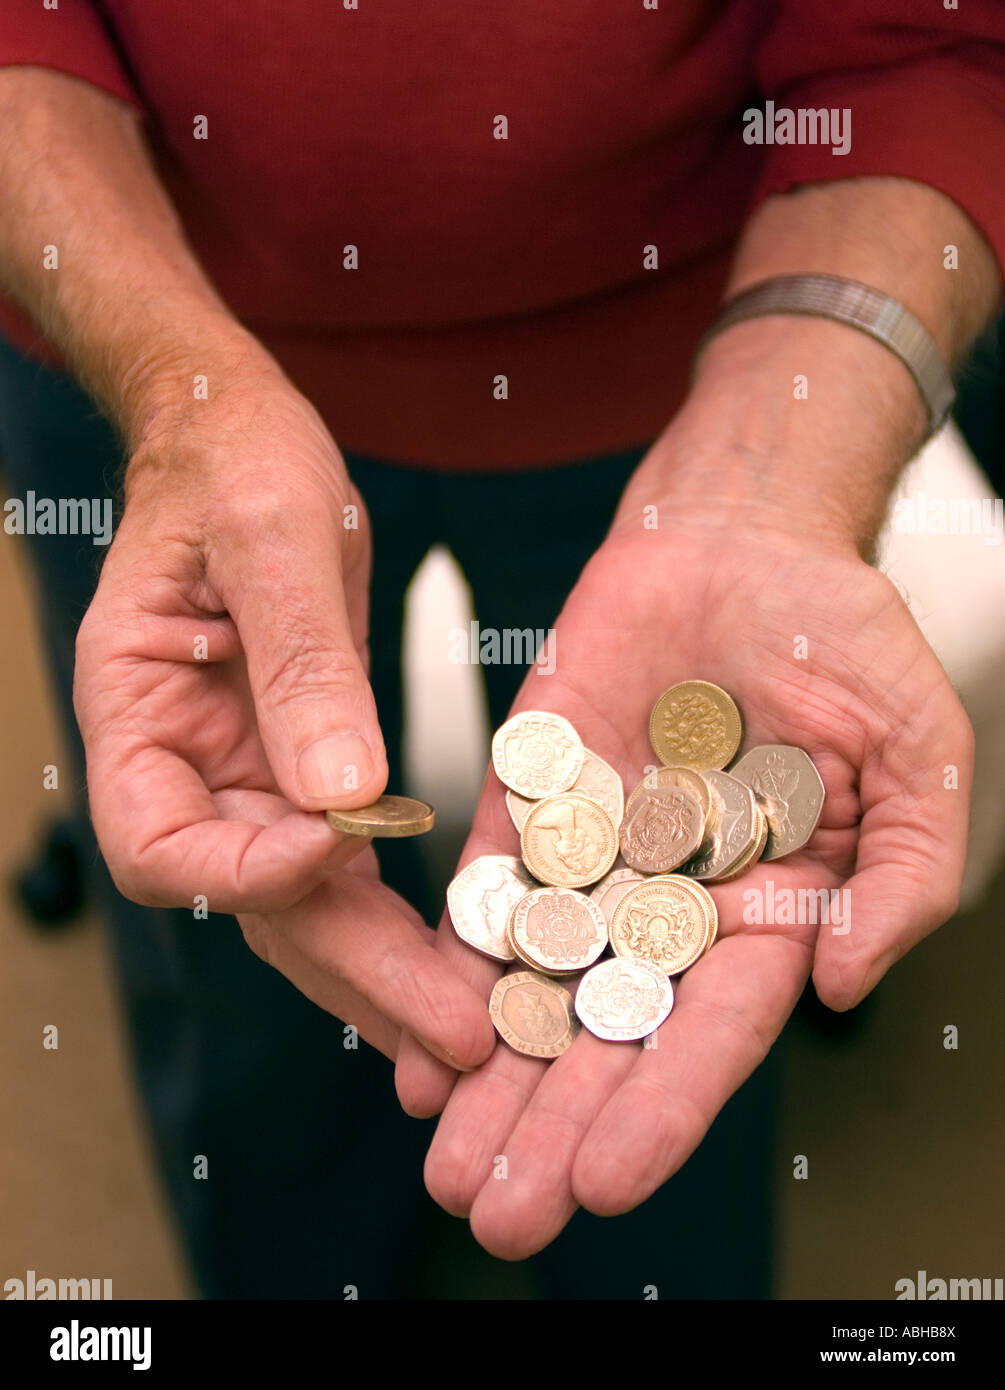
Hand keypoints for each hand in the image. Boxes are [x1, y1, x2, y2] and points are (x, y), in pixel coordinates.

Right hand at [73, 362, 494, 1068]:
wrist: (239, 434)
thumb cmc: (234, 459)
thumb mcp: (274, 534)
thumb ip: (302, 662)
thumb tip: (343, 798)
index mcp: (137, 709)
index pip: (163, 844)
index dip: (244, 872)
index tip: (337, 850)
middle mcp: (181, 763)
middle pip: (251, 900)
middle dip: (351, 970)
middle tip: (449, 1035)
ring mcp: (239, 773)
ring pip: (302, 901)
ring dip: (381, 971)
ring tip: (463, 1034)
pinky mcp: (299, 765)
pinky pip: (340, 859)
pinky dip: (393, 913)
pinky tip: (450, 959)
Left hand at [395, 504, 971, 1256]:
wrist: (743, 543)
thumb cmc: (844, 644)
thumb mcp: (915, 755)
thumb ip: (902, 876)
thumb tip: (848, 983)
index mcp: (766, 912)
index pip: (710, 1032)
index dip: (663, 1109)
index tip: (604, 1182)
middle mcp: (671, 902)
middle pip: (608, 1034)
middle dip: (554, 1125)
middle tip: (497, 1214)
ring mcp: (593, 855)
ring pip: (534, 983)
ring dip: (488, 1073)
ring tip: (442, 1160)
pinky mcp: (529, 800)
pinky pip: (483, 889)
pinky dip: (447, 961)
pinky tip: (408, 1035)